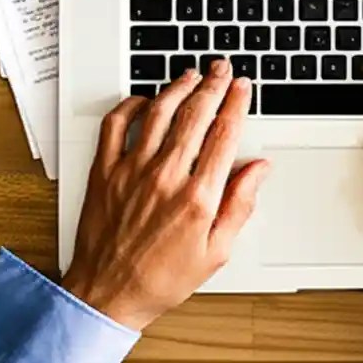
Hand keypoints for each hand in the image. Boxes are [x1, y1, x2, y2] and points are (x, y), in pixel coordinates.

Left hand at [63, 60, 269, 330]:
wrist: (108, 294)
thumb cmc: (160, 279)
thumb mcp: (216, 252)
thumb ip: (240, 205)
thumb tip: (258, 169)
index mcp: (197, 197)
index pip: (224, 134)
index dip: (236, 103)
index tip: (242, 87)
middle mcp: (164, 177)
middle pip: (194, 114)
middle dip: (212, 84)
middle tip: (221, 68)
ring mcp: (131, 170)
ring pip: (157, 112)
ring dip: (177, 88)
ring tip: (190, 75)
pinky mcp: (104, 172)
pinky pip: (115, 125)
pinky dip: (129, 105)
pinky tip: (142, 99)